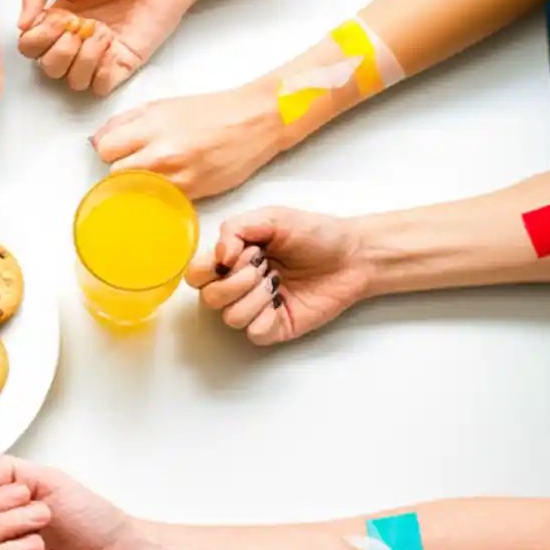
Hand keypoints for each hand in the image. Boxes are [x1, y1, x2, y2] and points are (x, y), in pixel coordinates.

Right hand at [18, 0, 195, 94]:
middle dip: (62, 49)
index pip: (29, 48)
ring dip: (85, 58)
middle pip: (48, 70)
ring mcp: (96, 58)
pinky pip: (99, 87)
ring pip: (72, 82)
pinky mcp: (120, 67)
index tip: (59, 18)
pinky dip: (103, 71)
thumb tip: (20, 24)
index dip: (39, 39)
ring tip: (104, 33)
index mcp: (56, 21)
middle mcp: (73, 43)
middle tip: (83, 25)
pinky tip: (114, 48)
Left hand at [91, 80, 284, 199]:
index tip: (119, 151)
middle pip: (115, 174)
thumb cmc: (210, 111)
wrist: (255, 121)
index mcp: (151, 125)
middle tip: (138, 164)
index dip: (110, 151)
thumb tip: (96, 140)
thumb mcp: (162, 106)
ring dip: (138, 186)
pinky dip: (159, 197)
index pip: (105, 149)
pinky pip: (159, 202)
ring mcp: (176, 175)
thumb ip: (125, 122)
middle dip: (122, 170)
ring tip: (155, 175)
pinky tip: (170, 185)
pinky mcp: (192, 193)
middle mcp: (161, 152)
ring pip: (135, 192)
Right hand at [185, 207, 373, 344]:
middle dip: (237, 280)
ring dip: (256, 297)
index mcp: (231, 260)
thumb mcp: (273, 217)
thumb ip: (236, 228)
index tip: (241, 254)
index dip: (211, 267)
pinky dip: (267, 317)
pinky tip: (283, 301)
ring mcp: (255, 309)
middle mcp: (237, 286)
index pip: (195, 274)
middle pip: (208, 298)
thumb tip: (219, 256)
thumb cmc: (316, 234)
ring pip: (231, 317)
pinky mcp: (275, 328)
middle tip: (265, 266)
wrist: (353, 256)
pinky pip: (254, 333)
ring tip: (278, 282)